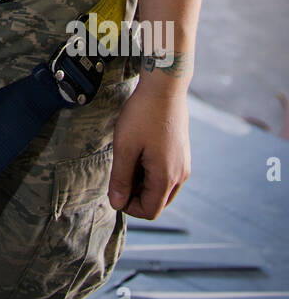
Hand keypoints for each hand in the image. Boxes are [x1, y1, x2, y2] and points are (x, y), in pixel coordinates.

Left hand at [107, 83, 190, 218]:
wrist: (165, 87)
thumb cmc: (143, 114)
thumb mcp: (125, 147)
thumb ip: (121, 179)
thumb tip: (117, 204)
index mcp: (167, 177)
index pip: (150, 211)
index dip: (129, 206)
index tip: (114, 188)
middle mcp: (181, 174)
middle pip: (157, 202)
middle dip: (136, 195)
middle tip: (120, 172)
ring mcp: (184, 163)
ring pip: (162, 188)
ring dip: (143, 182)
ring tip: (129, 158)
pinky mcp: (182, 153)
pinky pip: (167, 173)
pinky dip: (151, 171)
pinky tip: (140, 151)